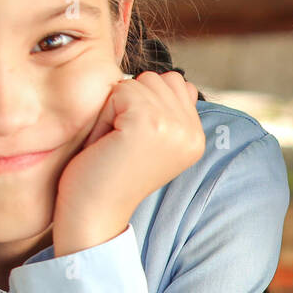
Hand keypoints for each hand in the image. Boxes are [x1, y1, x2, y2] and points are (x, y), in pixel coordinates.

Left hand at [53, 71, 204, 256]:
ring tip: (115, 143)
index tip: (136, 141)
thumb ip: (169, 111)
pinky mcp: (149, 123)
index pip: (177, 84)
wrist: (94, 214)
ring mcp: (174, 127)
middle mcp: (193, 132)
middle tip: (122, 143)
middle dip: (130, 103)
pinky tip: (107, 143)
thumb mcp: (152, 141)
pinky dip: (105, 114)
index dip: (145, 103)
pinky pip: (121, 90)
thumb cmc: (111, 175)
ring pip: (139, 82)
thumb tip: (175, 78)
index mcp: (197, 137)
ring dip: (116, 108)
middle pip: (157, 78)